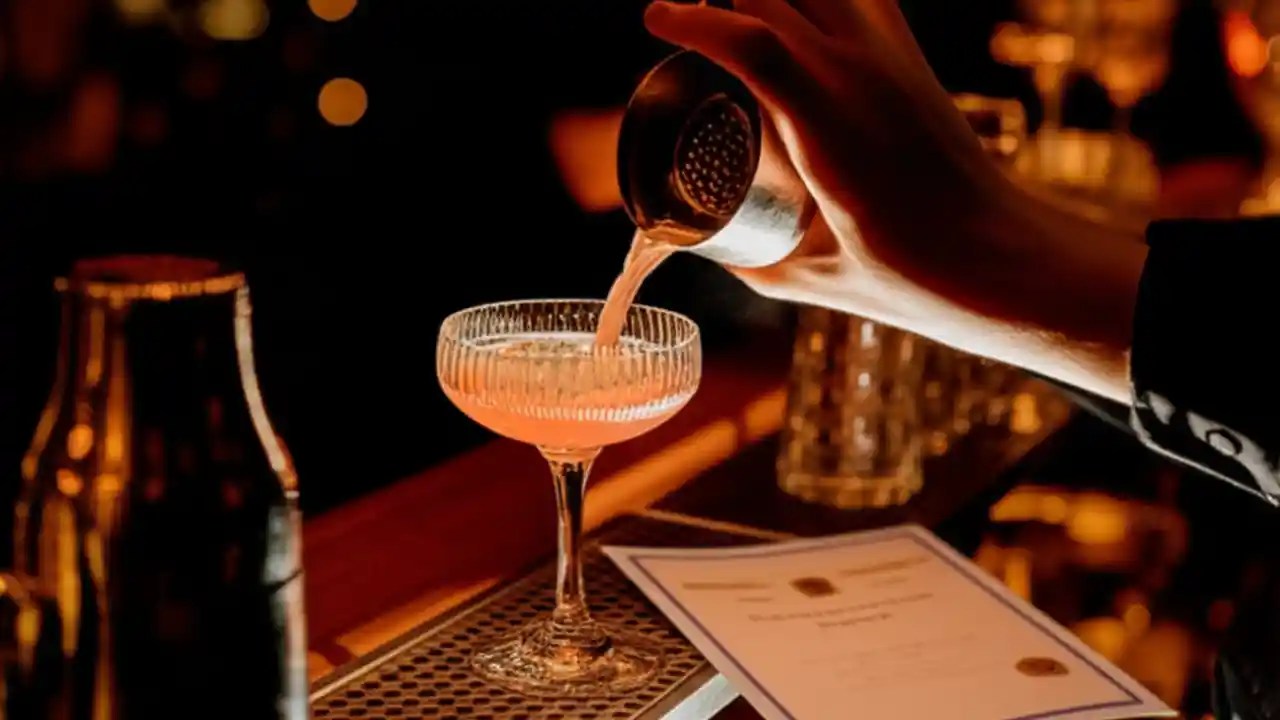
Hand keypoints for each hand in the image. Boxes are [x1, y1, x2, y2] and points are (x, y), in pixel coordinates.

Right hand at [647, 0, 1148, 404]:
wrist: (1001, 257)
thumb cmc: (910, 275)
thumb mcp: (813, 276)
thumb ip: (751, 262)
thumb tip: (709, 251)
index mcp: (829, 124)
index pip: (753, 41)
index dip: (693, 17)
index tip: (654, 16)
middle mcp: (862, 73)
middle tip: (689, 22)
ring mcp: (892, 57)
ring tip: (740, 16)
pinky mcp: (910, 58)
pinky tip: (799, 18)